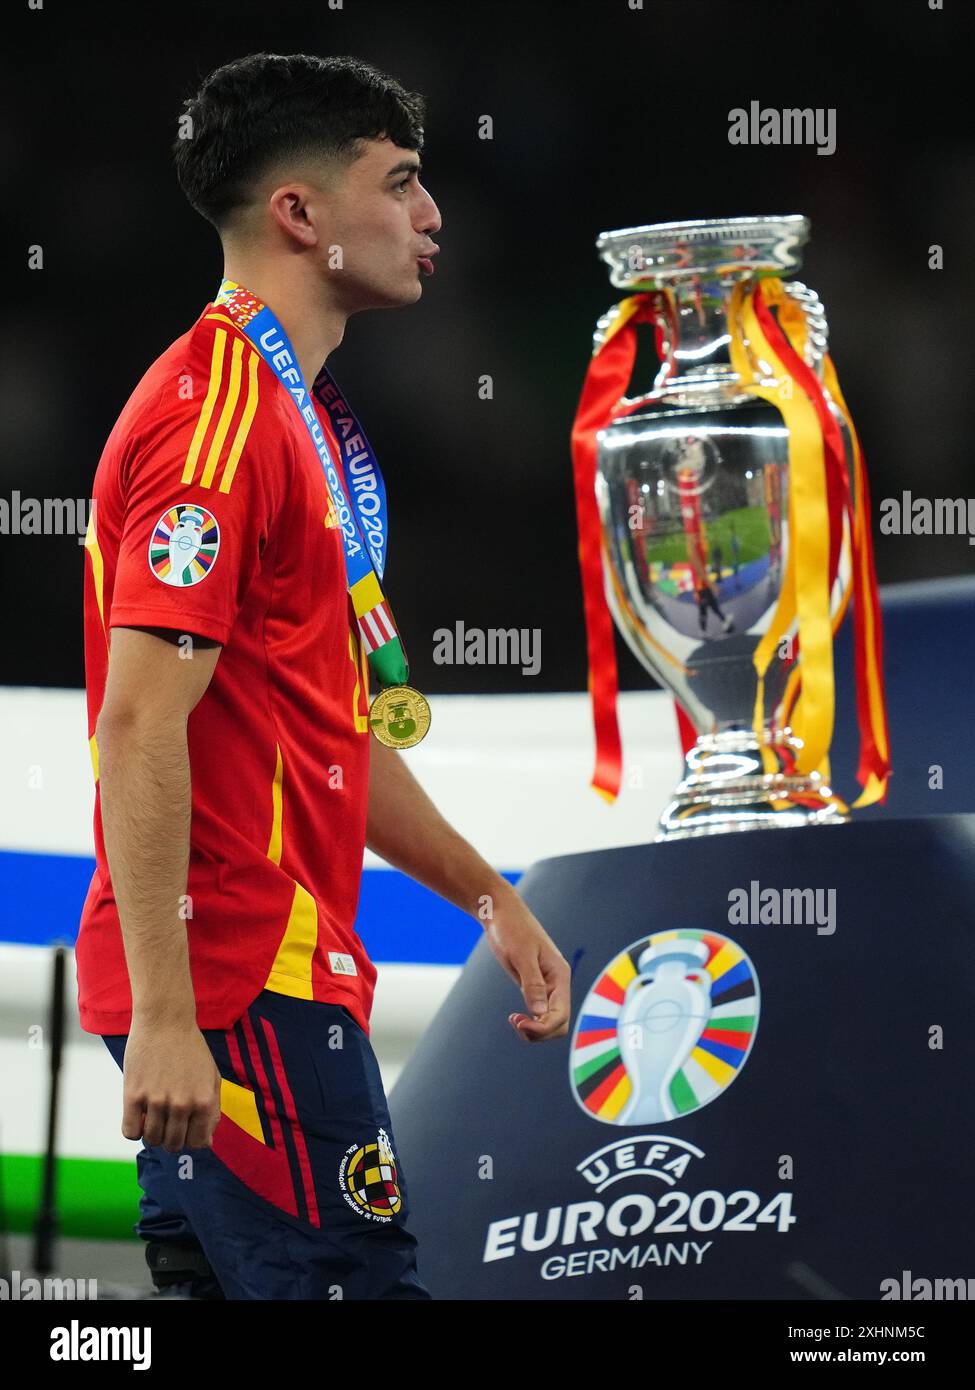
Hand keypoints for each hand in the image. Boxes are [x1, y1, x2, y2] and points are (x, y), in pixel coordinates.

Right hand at [121, 1015, 222, 1152]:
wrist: (165, 1020)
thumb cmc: (190, 1049)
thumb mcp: (212, 1077)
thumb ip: (212, 1111)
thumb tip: (207, 1144)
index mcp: (204, 1100)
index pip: (199, 1143)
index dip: (191, 1140)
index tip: (185, 1129)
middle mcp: (182, 1103)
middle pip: (174, 1145)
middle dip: (171, 1139)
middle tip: (168, 1123)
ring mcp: (156, 1100)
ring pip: (152, 1140)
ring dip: (153, 1134)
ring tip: (153, 1117)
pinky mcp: (133, 1094)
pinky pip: (130, 1133)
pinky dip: (134, 1131)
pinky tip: (138, 1116)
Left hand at [482, 888, 570, 1041]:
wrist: (501, 912)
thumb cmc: (511, 929)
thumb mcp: (521, 955)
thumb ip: (532, 983)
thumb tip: (540, 1012)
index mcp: (560, 975)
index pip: (560, 1015)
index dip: (542, 1027)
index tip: (518, 1023)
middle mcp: (557, 983)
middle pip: (559, 1023)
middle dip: (540, 1032)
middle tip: (515, 1023)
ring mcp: (547, 985)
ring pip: (550, 1021)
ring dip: (535, 1030)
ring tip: (514, 1021)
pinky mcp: (534, 985)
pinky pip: (540, 1012)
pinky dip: (530, 1022)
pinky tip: (515, 1018)